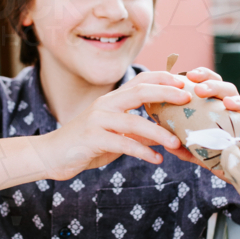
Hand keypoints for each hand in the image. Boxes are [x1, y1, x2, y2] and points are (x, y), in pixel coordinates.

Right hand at [40, 72, 189, 181]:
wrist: (51, 155)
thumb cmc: (85, 145)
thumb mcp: (116, 137)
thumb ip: (139, 134)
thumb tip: (166, 136)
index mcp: (112, 100)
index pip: (140, 81)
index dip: (163, 78)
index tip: (185, 82)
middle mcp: (105, 105)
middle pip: (139, 91)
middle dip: (166, 93)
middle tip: (188, 98)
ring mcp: (97, 121)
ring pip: (133, 122)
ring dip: (158, 132)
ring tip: (177, 143)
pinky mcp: (91, 139)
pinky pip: (122, 144)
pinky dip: (141, 152)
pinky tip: (156, 160)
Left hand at [164, 67, 239, 169]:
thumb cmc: (227, 162)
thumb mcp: (202, 156)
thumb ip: (187, 150)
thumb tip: (168, 144)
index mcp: (216, 111)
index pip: (206, 86)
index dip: (195, 78)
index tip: (181, 76)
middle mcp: (230, 109)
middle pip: (218, 83)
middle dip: (205, 78)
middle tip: (190, 79)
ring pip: (232, 91)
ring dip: (217, 87)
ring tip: (202, 90)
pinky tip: (229, 103)